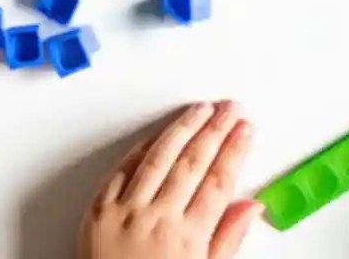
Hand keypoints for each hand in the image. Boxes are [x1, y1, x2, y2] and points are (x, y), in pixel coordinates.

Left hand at [80, 102, 260, 258]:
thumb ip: (227, 239)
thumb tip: (251, 206)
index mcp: (187, 239)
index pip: (219, 180)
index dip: (235, 149)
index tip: (246, 129)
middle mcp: (156, 220)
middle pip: (193, 161)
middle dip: (215, 129)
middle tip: (229, 108)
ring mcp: (124, 213)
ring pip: (158, 157)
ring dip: (182, 128)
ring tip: (200, 110)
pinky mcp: (97, 211)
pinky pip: (122, 169)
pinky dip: (142, 149)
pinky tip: (159, 136)